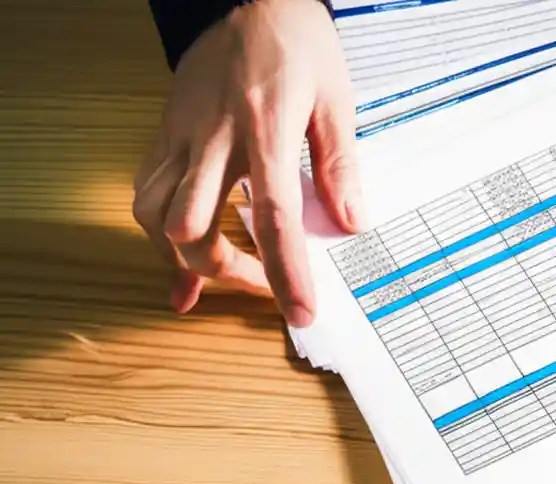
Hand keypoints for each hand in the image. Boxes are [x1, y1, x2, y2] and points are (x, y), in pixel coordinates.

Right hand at [132, 0, 366, 326]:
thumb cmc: (296, 43)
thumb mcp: (336, 101)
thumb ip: (340, 167)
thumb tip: (351, 224)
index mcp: (265, 131)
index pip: (273, 217)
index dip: (285, 272)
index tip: (300, 310)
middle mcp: (215, 139)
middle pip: (195, 228)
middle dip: (224, 270)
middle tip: (265, 285)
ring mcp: (182, 136)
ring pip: (154, 215)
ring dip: (183, 256)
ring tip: (221, 273)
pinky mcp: (166, 133)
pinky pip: (146, 191)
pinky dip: (158, 232)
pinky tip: (178, 256)